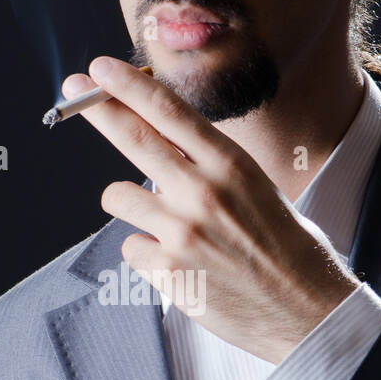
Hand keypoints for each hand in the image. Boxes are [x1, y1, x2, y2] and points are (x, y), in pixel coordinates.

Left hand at [61, 58, 359, 362]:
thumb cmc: (287, 248)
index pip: (168, 112)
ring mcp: (182, 232)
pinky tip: (183, 265)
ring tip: (169, 226)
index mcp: (230, 164)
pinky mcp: (168, 271)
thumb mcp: (256, 189)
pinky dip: (148, 255)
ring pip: (117, 197)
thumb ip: (207, 167)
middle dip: (96, 110)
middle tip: (72, 92)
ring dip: (131, 206)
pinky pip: (131, 247)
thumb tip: (158, 145)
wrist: (308, 309)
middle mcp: (202, 191)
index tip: (99, 70)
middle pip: (132, 138)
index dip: (126, 85)